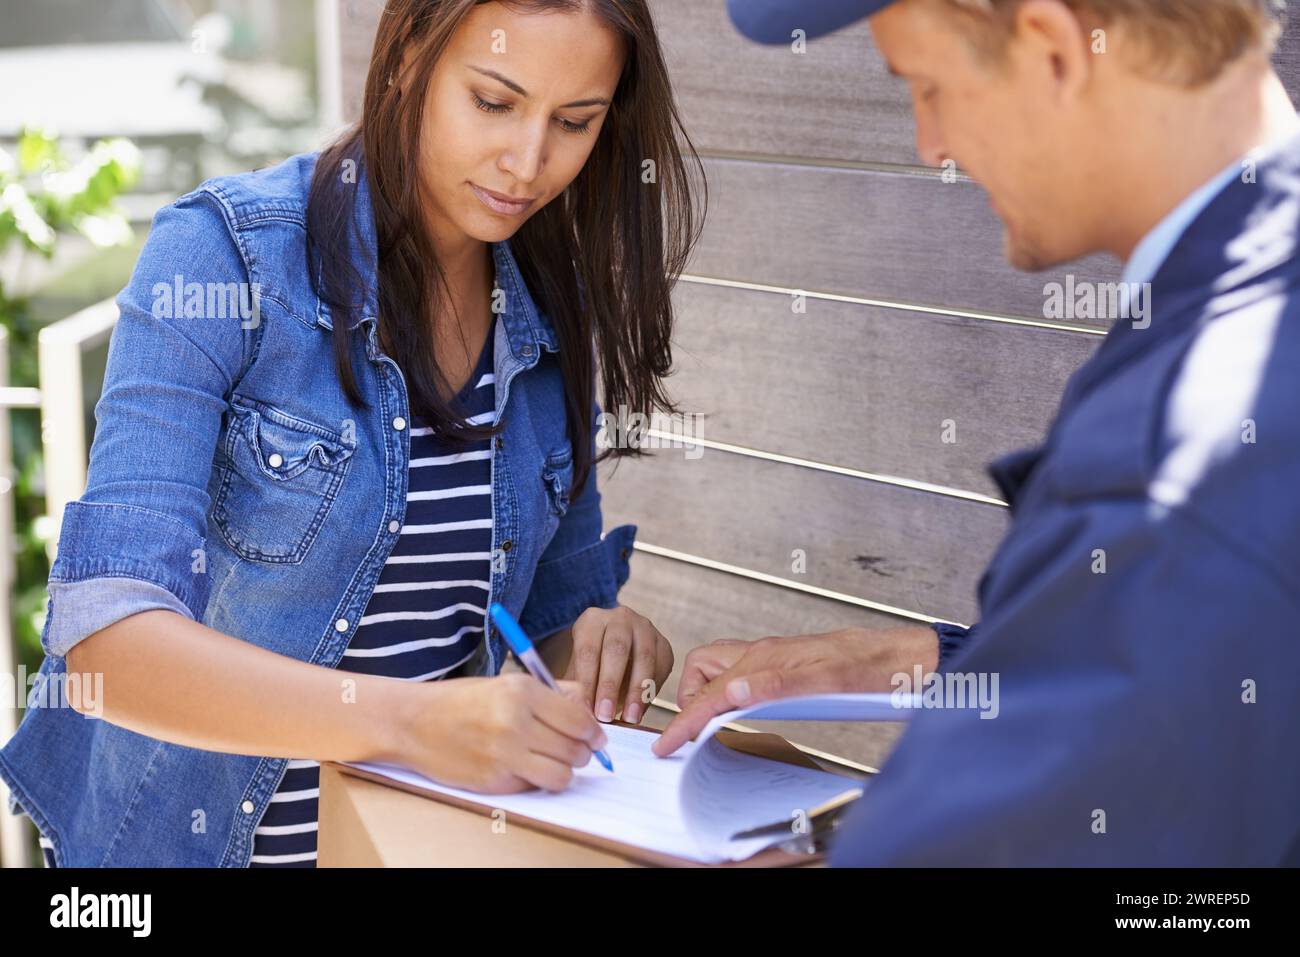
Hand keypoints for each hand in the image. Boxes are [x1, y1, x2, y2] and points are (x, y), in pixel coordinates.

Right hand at [396, 674, 607, 792]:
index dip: (595, 732)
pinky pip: (534, 787)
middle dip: (584, 753)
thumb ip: (552, 693)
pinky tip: (524, 767)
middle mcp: (515, 721)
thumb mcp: (508, 683)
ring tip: (555, 763)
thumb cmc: (464, 700)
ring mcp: (504, 754)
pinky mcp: (493, 781)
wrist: (414, 722)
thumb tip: (589, 708)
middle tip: (579, 751)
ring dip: (566, 772)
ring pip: (562, 775)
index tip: (597, 738)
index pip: (579, 719)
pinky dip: (536, 781)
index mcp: (522, 691)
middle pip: (575, 749)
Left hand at [565, 605, 673, 724]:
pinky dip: (652, 691)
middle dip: (610, 686)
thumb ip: (575, 688)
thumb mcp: (577, 671)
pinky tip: (641, 710)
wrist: (615, 655)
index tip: (585, 708)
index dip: (586, 682)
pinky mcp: (663, 644)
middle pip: (617, 650)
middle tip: (605, 715)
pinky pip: (661, 667)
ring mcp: (645, 628)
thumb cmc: (592, 666)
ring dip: (636, 692)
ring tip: (628, 718)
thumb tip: (574, 710)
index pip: (587, 650)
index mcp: (592, 620)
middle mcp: (620, 618)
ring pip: (644, 658)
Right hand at [651, 626, 938, 756]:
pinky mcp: (786, 664)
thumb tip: (731, 690)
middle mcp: (766, 654)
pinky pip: (741, 673)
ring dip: (707, 691)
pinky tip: (742, 709)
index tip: (666, 743)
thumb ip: (777, 684)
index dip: (683, 720)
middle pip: (702, 666)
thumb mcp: (830, 679)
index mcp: (767, 660)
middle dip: (689, 696)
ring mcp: (775, 658)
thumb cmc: (872, 667)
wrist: (902, 656)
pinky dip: (728, 691)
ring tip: (711, 722)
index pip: (710, 692)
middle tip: (695, 728)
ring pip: (720, 666)